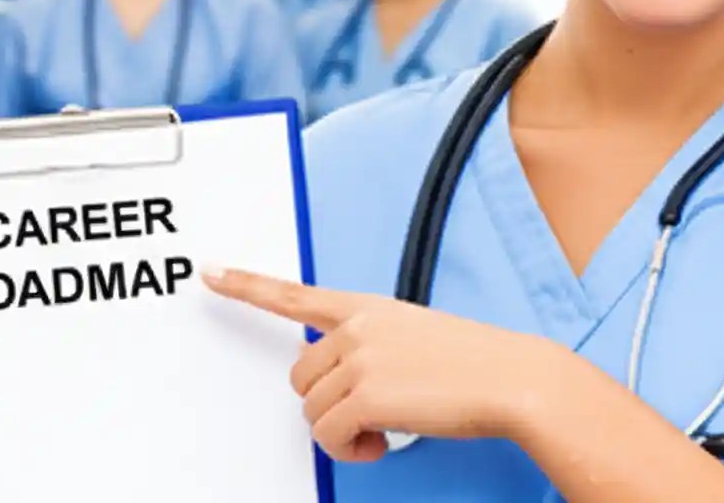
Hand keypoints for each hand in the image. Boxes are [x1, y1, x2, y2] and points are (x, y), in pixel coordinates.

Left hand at [202, 267, 559, 462]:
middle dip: (329, 404)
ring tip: (387, 427)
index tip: (210, 273)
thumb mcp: (411, 336)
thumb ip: (366, 344)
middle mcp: (355, 326)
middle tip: (373, 414)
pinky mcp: (366, 394)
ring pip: (312, 411)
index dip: (246, 285)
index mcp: (365, 307)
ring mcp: (359, 358)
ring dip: (344, 431)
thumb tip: (329, 376)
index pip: (294, 295)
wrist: (513, 378)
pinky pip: (328, 436)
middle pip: (300, 378)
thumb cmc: (472, 363)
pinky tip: (384, 442)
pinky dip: (352, 450)